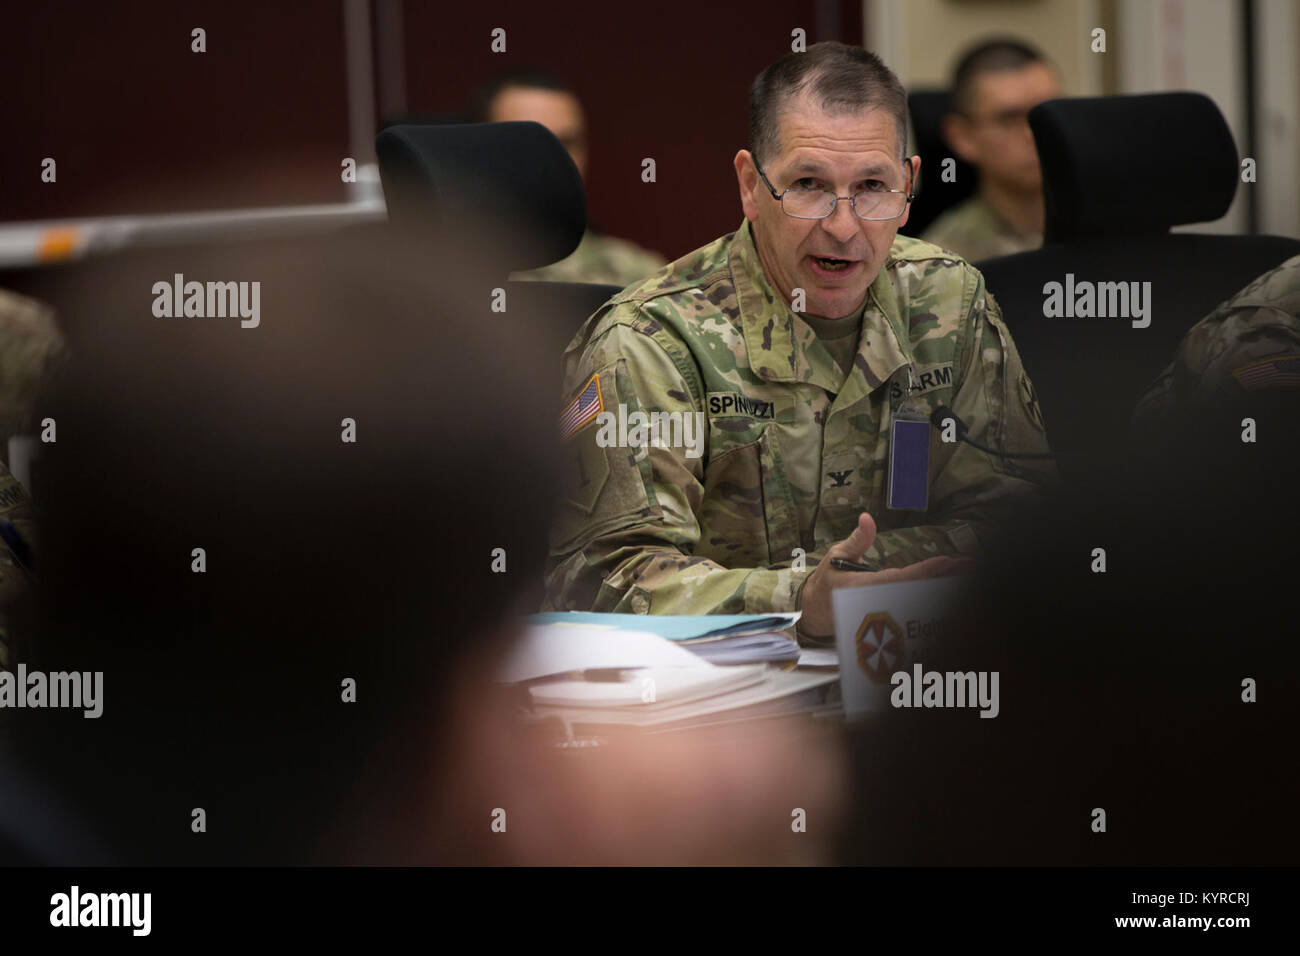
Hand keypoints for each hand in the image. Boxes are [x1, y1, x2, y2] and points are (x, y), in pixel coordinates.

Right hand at [797, 512, 971, 639]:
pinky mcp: (890, 612)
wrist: (817, 611)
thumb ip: (858, 539)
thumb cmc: (827, 581)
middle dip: (944, 577)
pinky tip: (950, 587)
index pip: (902, 577)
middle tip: (970, 566)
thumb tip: (867, 517)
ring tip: (966, 573)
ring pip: (919, 598)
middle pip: (918, 589)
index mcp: (866, 586)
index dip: (926, 570)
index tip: (947, 562)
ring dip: (944, 586)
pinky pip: (914, 603)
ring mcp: (886, 608)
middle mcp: (879, 599)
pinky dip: (933, 594)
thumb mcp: (838, 555)